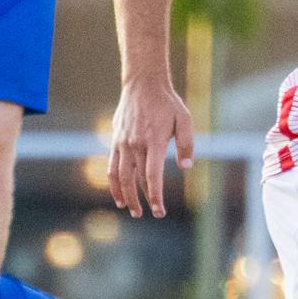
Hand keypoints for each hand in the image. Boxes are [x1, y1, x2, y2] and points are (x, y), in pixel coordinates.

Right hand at [108, 75, 195, 217]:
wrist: (143, 84)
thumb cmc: (167, 103)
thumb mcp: (184, 119)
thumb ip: (186, 144)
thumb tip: (186, 167)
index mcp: (153, 141)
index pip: (152, 175)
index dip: (155, 195)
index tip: (159, 210)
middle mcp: (135, 144)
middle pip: (136, 179)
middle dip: (143, 200)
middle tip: (151, 214)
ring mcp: (122, 143)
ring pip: (120, 176)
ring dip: (125, 195)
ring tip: (131, 210)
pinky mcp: (116, 141)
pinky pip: (111, 166)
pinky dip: (113, 183)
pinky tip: (118, 194)